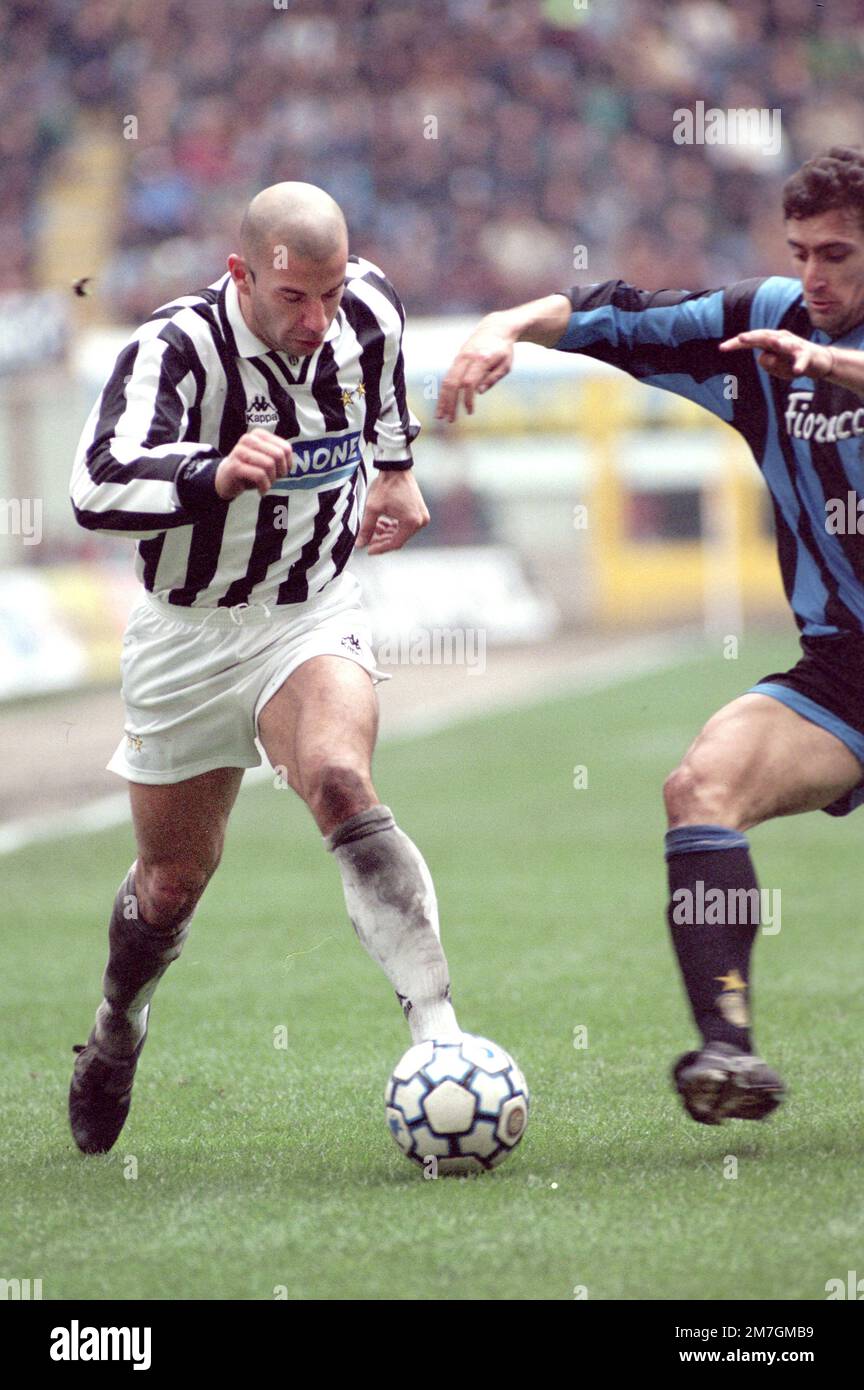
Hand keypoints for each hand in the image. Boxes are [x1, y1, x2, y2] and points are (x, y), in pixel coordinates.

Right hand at [215, 428, 291, 498]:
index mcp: (258, 434)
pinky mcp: (235, 466)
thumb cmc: (249, 470)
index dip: (287, 464)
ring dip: (272, 480)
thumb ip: (279, 457)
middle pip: (278, 455)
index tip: (280, 472)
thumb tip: (290, 464)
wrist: (225, 480)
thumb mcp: (266, 460)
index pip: (285, 448)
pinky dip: (265, 486)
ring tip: (266, 485)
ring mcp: (240, 451)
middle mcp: (248, 439)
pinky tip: (261, 491)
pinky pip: (259, 475)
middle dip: (280, 471)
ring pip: (269, 464)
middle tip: (274, 480)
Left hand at [356, 469, 429, 554]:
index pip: (395, 543)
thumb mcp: (373, 508)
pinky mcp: (419, 511)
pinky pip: (406, 525)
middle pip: (399, 539)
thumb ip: (366, 528)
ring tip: (374, 529)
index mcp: (411, 521)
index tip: (369, 549)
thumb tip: (360, 543)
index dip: (380, 548)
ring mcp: (421, 516)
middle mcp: (420, 520)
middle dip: (383, 540)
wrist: (396, 468)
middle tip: (369, 540)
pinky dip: (394, 526)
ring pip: (402, 532)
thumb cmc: (387, 485)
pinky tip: (382, 524)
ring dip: (387, 533)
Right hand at [436, 314, 516, 421]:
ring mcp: (460, 358)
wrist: (495, 328)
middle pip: (453, 382)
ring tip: (440, 416)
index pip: (469, 382)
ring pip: (447, 380)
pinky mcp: (457, 360)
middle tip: (448, 420)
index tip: (469, 412)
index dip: (467, 398)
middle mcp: (467, 357)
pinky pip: (448, 377)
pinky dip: (444, 392)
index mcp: (481, 359)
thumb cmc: (504, 350)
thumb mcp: (506, 364)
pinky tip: (443, 405)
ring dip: (443, 400)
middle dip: (449, 403)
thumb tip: (478, 392)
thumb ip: (493, 378)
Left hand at [720, 330, 834, 381]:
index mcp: (770, 341)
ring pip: (785, 344)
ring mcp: (795, 345)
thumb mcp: (777, 367)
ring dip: (778, 344)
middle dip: (753, 337)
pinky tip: (797, 371)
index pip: (750, 341)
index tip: (721, 348)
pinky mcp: (808, 354)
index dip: (736, 344)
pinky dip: (799, 365)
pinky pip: (803, 360)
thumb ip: (767, 364)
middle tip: (740, 338)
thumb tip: (762, 357)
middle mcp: (781, 339)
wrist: (819, 362)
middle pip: (765, 337)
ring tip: (772, 344)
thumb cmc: (792, 363)